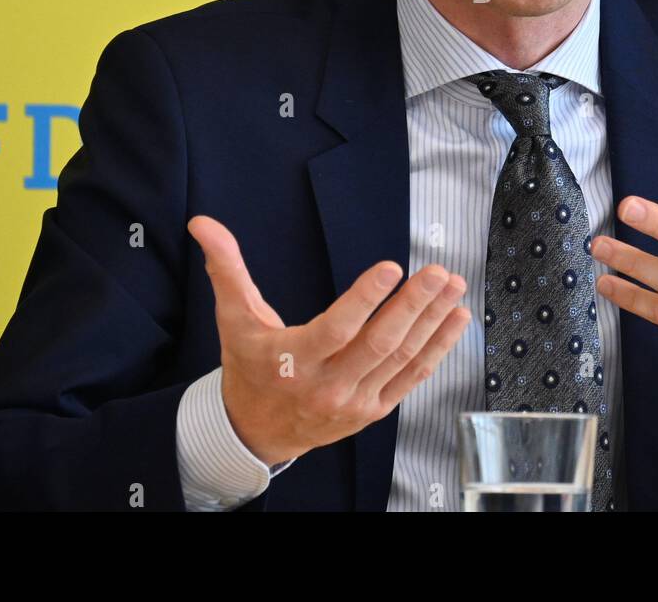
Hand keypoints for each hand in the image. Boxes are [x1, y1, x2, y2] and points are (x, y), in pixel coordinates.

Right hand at [187, 215, 470, 466]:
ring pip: (402, 359)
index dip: (365, 298)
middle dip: (414, 305)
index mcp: (294, 360)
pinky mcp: (372, 411)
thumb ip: (226, 268)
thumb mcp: (234, 318)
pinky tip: (454, 321)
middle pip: (380, 343)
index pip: (337, 328)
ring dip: (433, 322)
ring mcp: (354, 401)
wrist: (256, 432)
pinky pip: (411, 378)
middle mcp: (328, 385)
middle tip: (437, 271)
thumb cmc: (249, 368)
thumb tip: (203, 224)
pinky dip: (436, 349)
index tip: (391, 267)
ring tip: (453, 287)